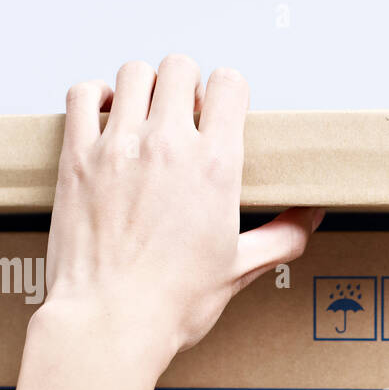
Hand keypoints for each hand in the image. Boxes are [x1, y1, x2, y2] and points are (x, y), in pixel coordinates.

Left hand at [40, 55, 322, 374]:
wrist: (110, 322)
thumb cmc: (171, 303)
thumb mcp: (240, 269)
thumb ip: (283, 236)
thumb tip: (311, 216)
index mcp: (214, 166)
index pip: (229, 84)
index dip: (229, 92)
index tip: (223, 112)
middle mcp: (167, 145)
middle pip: (179, 68)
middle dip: (187, 84)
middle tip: (184, 114)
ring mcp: (118, 146)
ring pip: (133, 72)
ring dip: (144, 86)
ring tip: (146, 114)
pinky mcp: (77, 157)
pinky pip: (83, 95)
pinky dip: (96, 96)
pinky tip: (106, 116)